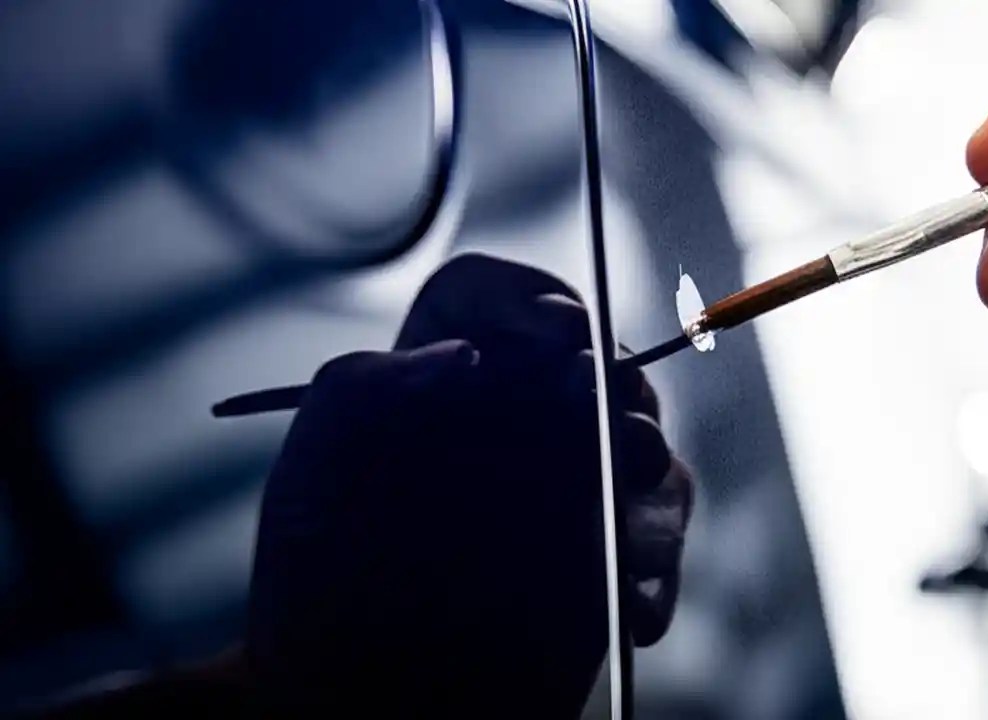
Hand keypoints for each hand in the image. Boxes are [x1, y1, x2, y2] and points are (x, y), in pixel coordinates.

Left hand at [248, 254, 691, 714]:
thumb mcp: (321, 464)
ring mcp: (563, 484)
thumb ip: (373, 385)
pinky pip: (655, 532)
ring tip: (626, 507)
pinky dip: (654, 563)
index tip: (557, 329)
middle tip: (610, 412)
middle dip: (610, 382)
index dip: (525, 301)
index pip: (482, 301)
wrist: (359, 700)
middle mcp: (507, 419)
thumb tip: (466, 355)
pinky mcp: (603, 549)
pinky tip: (631, 606)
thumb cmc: (321, 580)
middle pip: (587, 360)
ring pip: (640, 442)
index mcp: (433, 380)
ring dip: (646, 468)